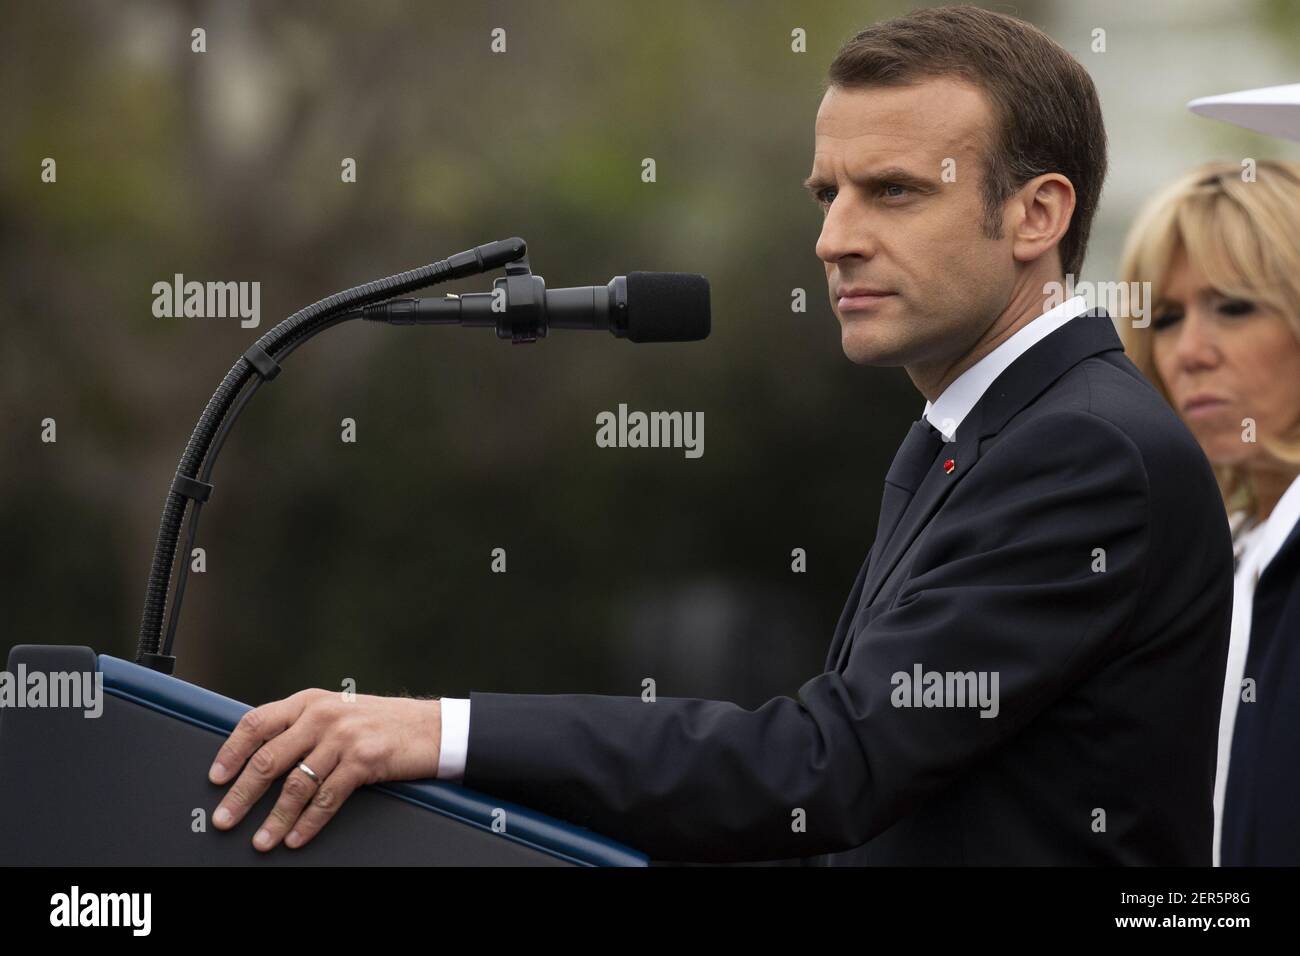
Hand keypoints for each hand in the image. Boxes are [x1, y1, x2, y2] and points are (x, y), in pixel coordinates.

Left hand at [208, 688, 441, 850]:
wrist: (430, 727)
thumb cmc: (381, 723)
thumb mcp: (338, 712)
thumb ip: (302, 726)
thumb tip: (260, 759)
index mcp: (309, 701)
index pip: (257, 722)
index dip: (231, 752)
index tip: (215, 778)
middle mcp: (322, 715)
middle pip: (269, 758)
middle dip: (242, 794)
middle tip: (224, 818)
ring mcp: (343, 737)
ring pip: (295, 784)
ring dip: (274, 818)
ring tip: (260, 840)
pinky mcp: (363, 760)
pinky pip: (326, 798)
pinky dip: (308, 822)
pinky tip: (296, 837)